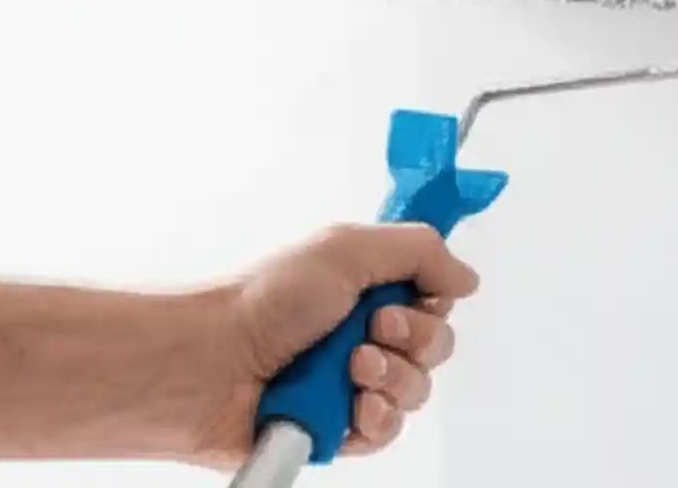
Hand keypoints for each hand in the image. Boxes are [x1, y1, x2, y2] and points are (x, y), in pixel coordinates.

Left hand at [191, 223, 478, 467]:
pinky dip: (374, 417)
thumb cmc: (262, 301)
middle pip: (436, 344)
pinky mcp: (340, 429)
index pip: (434, 296)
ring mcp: (353, 384)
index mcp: (365, 288)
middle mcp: (364, 334)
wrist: (210, 365)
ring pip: (418, 390)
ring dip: (390, 377)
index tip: (405, 295)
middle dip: (413, 338)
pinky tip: (351, 406)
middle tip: (370, 330)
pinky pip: (389, 431)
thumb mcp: (347, 247)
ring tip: (350, 369)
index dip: (431, 298)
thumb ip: (419, 250)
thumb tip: (467, 276)